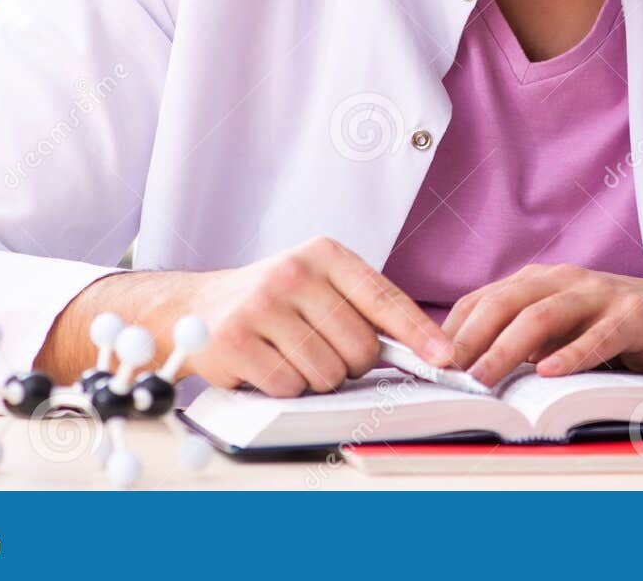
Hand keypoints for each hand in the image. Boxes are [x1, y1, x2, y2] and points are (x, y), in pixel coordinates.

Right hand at [187, 236, 452, 396]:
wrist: (198, 306)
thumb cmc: (273, 301)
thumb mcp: (320, 284)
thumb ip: (364, 308)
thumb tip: (424, 349)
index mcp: (324, 254)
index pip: (383, 298)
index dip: (418, 333)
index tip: (445, 357)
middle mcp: (294, 273)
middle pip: (358, 347)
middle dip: (351, 364)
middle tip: (323, 350)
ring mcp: (262, 305)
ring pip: (326, 373)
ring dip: (315, 379)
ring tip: (292, 355)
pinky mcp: (235, 339)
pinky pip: (288, 386)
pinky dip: (285, 388)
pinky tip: (268, 365)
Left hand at [442, 264, 642, 387]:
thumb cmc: (618, 330)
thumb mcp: (563, 332)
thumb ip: (522, 343)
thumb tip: (467, 372)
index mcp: (541, 283)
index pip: (483, 300)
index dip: (452, 329)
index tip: (427, 362)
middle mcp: (565, 280)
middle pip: (505, 302)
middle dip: (471, 337)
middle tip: (446, 372)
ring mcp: (601, 295)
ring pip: (543, 315)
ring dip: (508, 349)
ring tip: (484, 377)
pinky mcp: (634, 316)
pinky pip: (597, 336)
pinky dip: (571, 354)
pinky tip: (549, 373)